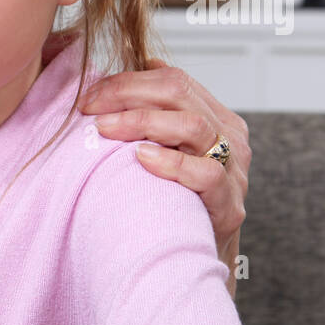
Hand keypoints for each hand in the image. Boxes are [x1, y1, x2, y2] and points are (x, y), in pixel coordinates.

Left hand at [79, 59, 250, 298]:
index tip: (89, 96)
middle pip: (180, 94)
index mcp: (215, 117)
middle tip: (89, 109)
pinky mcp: (231, 206)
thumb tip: (145, 61)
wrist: (193, 263)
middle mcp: (230, 138)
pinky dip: (170, 162)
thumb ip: (161, 111)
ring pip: (193, 126)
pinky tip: (140, 159)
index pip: (173, 80)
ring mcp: (235, 171)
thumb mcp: (168, 151)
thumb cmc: (173, 202)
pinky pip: (205, 174)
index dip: (127, 82)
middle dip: (127, 95)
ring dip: (141, 123)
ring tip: (105, 130)